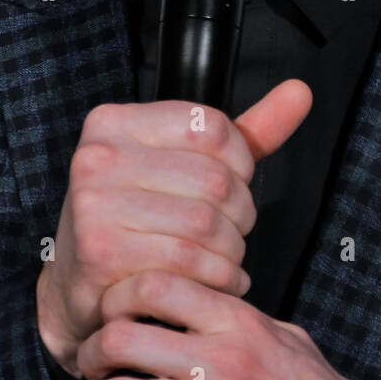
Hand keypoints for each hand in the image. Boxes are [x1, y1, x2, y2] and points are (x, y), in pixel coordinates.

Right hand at [36, 80, 312, 374]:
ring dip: (232, 251)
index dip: (241, 161)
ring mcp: (93, 204)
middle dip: (241, 214)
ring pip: (206, 224)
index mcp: (114, 122)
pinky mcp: (101, 252)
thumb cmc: (139, 219)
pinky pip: (189, 262)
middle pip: (215, 179)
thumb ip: (243, 132)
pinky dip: (218, 278)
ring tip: (225, 260)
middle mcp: (97, 156)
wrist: (80, 287)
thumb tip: (300, 91)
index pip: (212, 126)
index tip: (235, 184)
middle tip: (233, 233)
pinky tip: (216, 281)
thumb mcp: (183, 165)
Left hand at [71, 270, 380, 379]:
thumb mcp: (286, 340)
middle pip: (124, 337)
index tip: (107, 310)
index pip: (159, 285)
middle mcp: (225, 360)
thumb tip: (193, 299)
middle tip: (87, 360)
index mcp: (241, 322)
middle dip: (90, 350)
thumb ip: (238, 318)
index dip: (118, 295)